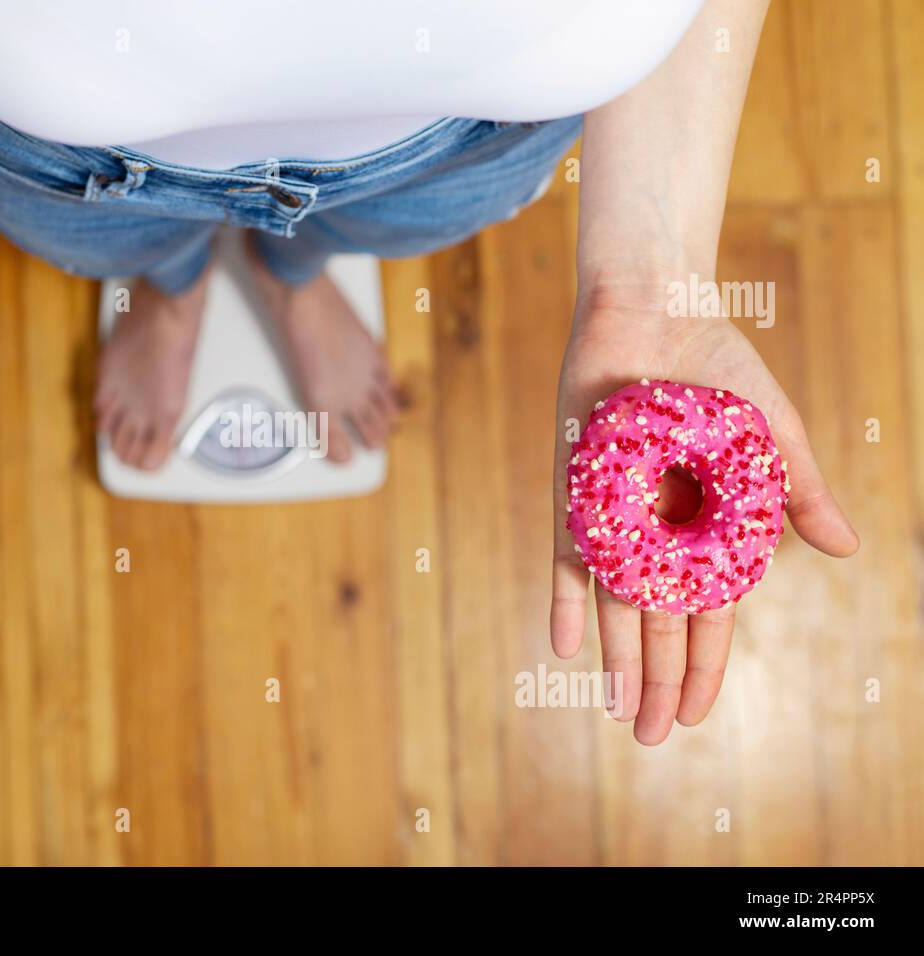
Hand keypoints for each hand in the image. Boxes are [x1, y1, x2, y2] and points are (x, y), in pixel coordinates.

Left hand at [551, 288, 858, 744]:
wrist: (655, 309)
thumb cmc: (718, 365)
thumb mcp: (772, 433)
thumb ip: (798, 491)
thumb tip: (847, 552)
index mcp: (705, 524)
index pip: (706, 612)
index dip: (703, 664)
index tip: (696, 715)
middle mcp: (656, 529)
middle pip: (658, 621)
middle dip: (658, 679)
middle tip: (652, 739)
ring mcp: (613, 513)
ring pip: (615, 602)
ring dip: (617, 657)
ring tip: (618, 713)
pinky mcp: (574, 490)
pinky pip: (567, 553)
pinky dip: (566, 596)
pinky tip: (568, 646)